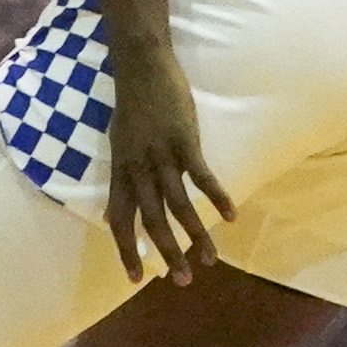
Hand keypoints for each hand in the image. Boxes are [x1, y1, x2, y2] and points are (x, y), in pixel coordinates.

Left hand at [102, 37, 235, 287]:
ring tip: (209, 259)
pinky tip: (229, 216)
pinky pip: (201, 177)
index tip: (136, 278)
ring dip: (194, 235)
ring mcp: (161, 155)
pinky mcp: (184, 141)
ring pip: (178, 205)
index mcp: (121, 170)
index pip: (120, 219)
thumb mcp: (119, 143)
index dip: (127, 249)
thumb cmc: (132, 104)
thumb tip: (117, 208)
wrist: (140, 65)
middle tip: (180, 281)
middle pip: (151, 220)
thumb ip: (123, 176)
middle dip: (165, 253)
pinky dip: (216, 197)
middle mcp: (138, 168)